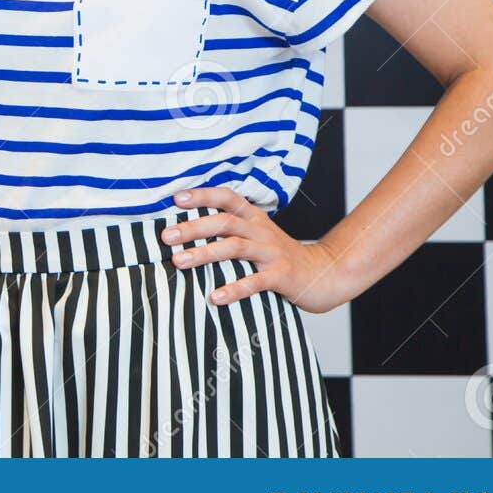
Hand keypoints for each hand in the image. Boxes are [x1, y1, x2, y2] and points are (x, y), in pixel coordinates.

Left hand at [163, 186, 350, 314]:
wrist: (326, 274)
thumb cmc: (280, 256)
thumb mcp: (257, 236)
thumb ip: (230, 231)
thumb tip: (185, 230)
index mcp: (254, 218)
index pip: (227, 197)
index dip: (202, 195)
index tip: (176, 198)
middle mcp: (261, 231)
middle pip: (224, 222)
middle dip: (193, 228)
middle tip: (166, 237)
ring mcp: (272, 253)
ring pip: (235, 247)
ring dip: (205, 254)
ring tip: (179, 262)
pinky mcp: (282, 276)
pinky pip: (255, 281)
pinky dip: (234, 288)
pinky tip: (215, 297)